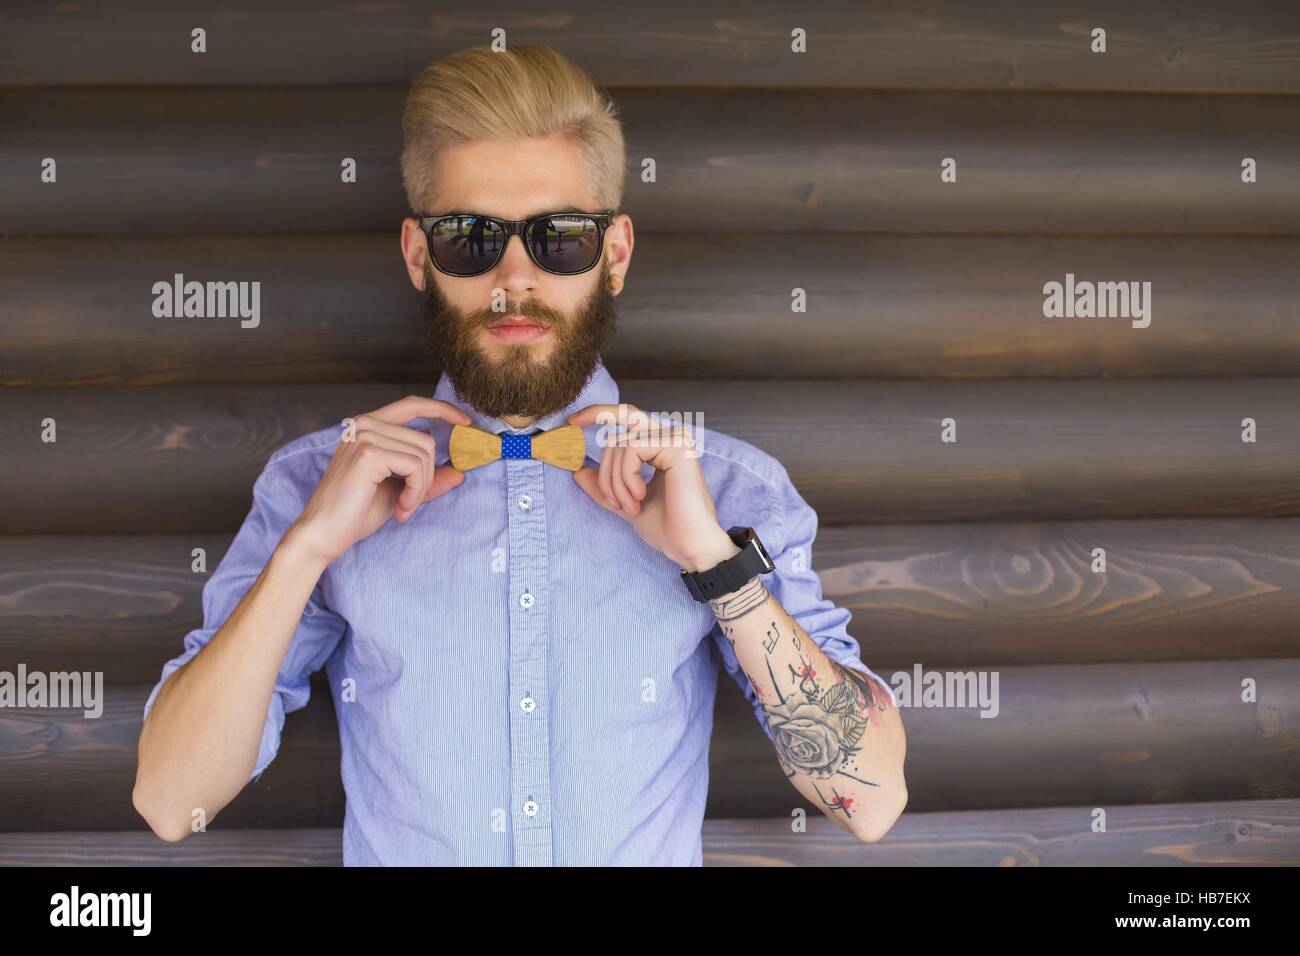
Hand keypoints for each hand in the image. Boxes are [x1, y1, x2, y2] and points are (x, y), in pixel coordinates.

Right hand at [287, 395, 470, 565]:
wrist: (324, 534)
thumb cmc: (355, 513)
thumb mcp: (399, 491)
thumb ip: (426, 479)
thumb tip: (459, 472)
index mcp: (368, 426)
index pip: (412, 405)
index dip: (441, 409)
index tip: (465, 422)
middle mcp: (364, 423)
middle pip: (425, 439)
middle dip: (427, 477)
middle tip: (410, 504)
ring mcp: (364, 435)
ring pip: (424, 454)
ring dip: (420, 488)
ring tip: (403, 507)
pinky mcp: (368, 453)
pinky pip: (415, 467)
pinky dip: (415, 492)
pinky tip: (400, 509)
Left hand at [567, 403, 739, 571]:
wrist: (688, 546)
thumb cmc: (666, 528)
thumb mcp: (624, 503)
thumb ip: (603, 486)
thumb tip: (577, 470)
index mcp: (660, 447)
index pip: (626, 417)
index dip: (599, 413)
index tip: (572, 421)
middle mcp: (669, 437)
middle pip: (617, 433)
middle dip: (606, 472)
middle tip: (614, 503)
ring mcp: (675, 439)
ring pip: (621, 443)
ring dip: (616, 481)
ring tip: (630, 506)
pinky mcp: (677, 445)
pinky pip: (632, 448)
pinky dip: (626, 477)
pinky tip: (640, 496)